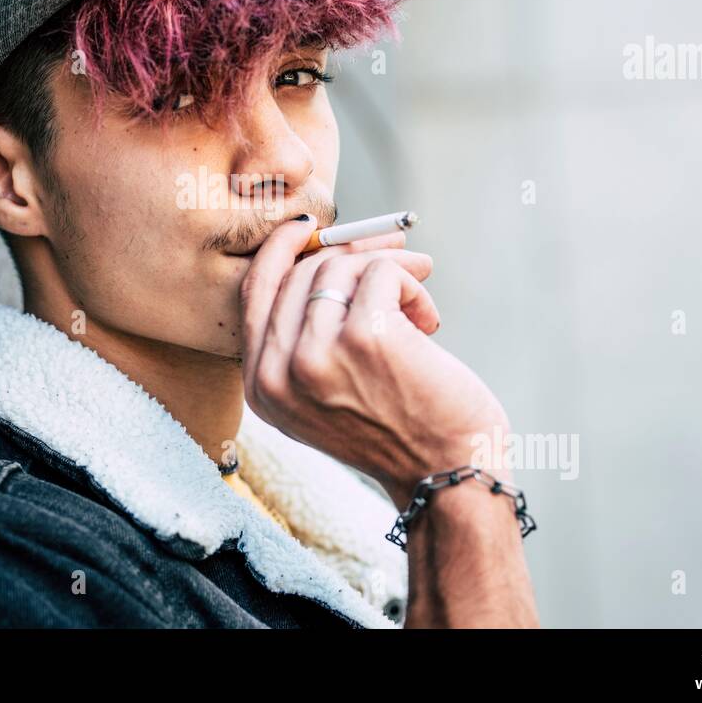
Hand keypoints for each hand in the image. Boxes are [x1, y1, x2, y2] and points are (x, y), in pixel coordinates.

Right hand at [238, 215, 510, 506]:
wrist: (447, 475)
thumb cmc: (400, 428)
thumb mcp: (326, 394)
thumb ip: (306, 335)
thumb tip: (327, 244)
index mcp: (260, 388)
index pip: (254, 292)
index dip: (280, 250)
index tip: (311, 227)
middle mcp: (276, 373)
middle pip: (299, 272)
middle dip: (353, 254)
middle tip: (398, 255)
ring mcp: (315, 354)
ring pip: (341, 266)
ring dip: (391, 273)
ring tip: (419, 310)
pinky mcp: (364, 337)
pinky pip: (381, 272)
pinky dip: (412, 285)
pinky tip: (429, 320)